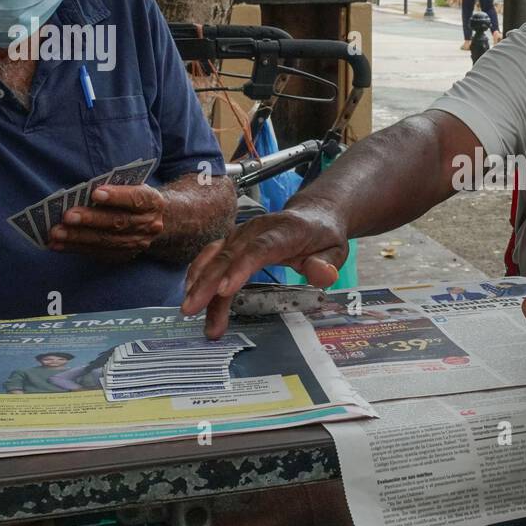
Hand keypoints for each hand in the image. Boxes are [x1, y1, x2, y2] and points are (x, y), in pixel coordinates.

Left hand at [51, 184, 165, 259]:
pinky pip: (98, 252)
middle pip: (118, 223)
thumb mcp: (132, 186)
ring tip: (56, 233)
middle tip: (67, 216)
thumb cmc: (132, 197)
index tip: (95, 194)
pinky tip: (57, 245)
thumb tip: (82, 192)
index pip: (136, 199)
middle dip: (91, 220)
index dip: (116, 197)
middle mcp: (149, 225)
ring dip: (78, 237)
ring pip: (106, 241)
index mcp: (152, 202)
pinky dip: (76, 248)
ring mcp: (137, 243)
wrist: (152, 221)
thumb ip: (115, 187)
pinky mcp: (123, 255)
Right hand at [182, 199, 349, 337]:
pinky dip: (199, 274)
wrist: (313, 215)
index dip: (240, 268)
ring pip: (215, 257)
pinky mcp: (232, 241)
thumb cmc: (322, 236)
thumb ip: (327, 263)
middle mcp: (257, 229)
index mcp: (284, 231)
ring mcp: (241, 234)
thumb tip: (322, 274)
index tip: (225, 290)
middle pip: (229, 254)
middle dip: (208, 282)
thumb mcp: (336, 250)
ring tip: (189, 310)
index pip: (259, 249)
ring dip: (199, 282)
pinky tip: (192, 293)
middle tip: (192, 309)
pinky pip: (212, 257)